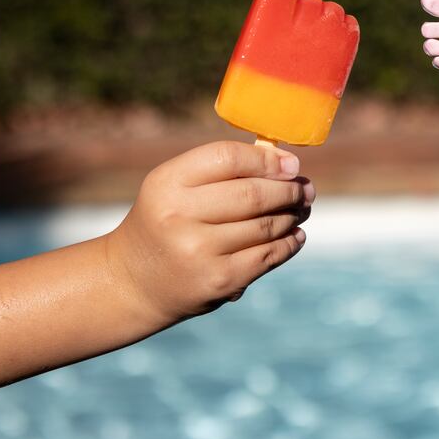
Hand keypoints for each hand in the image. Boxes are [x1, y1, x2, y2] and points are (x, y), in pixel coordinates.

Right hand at [106, 141, 313, 324]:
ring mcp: (199, 251)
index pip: (229, 158)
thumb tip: (286, 163)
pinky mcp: (219, 280)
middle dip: (288, 190)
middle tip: (305, 189)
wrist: (133, 280)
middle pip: (253, 193)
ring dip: (292, 215)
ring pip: (266, 225)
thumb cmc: (167, 221)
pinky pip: (268, 256)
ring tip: (301, 209)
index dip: (267, 159)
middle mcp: (179, 215)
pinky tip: (295, 235)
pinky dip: (289, 243)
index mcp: (167, 182)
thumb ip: (223, 170)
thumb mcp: (175, 187)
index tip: (290, 165)